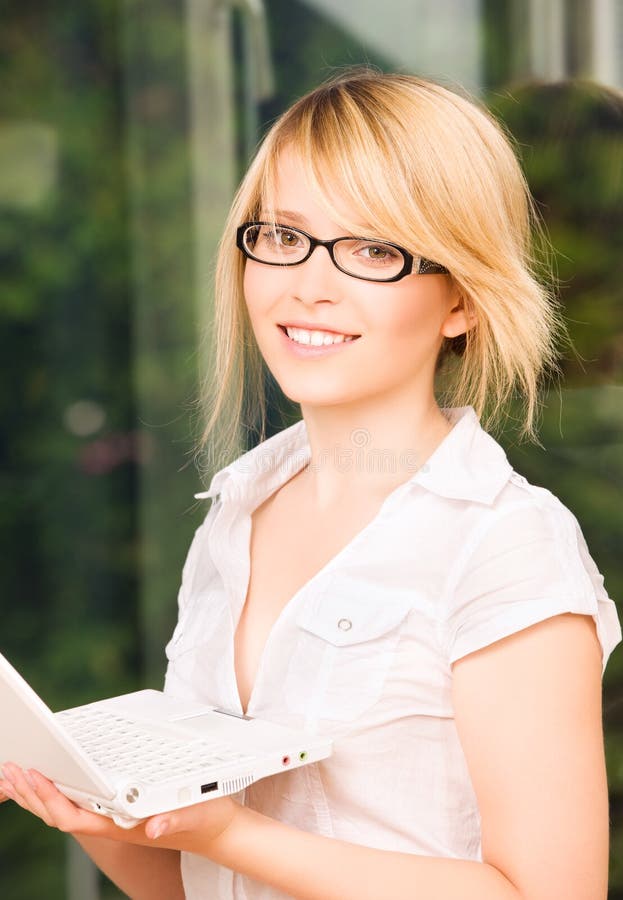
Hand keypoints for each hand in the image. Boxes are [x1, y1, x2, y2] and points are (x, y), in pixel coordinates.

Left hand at [0, 762, 241, 849]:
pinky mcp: (119, 810)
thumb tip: (153, 826)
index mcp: (124, 824)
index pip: (74, 817)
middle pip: (60, 814)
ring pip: (64, 809)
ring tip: (14, 775)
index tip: (32, 774)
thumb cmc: (207, 821)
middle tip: (10, 769)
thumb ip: (174, 819)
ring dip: (36, 794)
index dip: (49, 798)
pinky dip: (56, 792)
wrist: (219, 831)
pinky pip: (77, 803)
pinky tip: (48, 780)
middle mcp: (113, 824)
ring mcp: (114, 819)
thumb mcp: (196, 814)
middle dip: (32, 794)